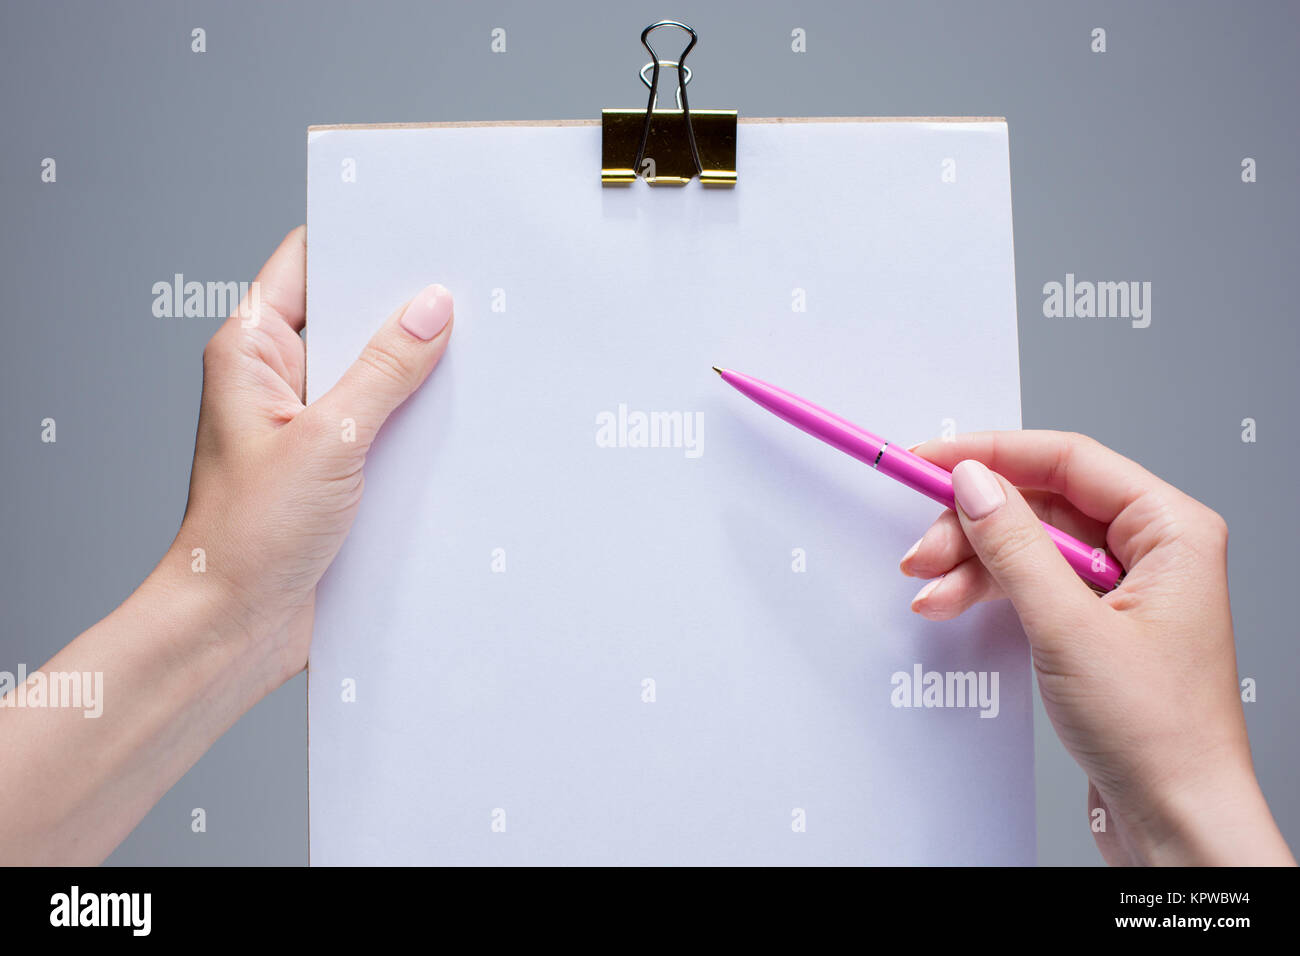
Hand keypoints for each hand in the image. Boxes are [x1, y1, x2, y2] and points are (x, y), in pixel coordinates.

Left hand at [175, 226, 453, 685]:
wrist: (235, 626)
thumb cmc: (248, 536)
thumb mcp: (330, 439)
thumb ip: (384, 371)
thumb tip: (430, 309)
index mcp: (251, 352)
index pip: (305, 264)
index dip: (359, 241)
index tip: (418, 229)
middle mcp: (277, 381)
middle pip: (348, 318)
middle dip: (403, 310)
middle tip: (464, 294)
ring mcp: (307, 425)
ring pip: (373, 375)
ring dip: (416, 373)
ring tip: (471, 356)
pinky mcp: (334, 467)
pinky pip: (384, 425)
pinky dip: (416, 422)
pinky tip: (457, 421)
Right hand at [901, 431, 1292, 864]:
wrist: (1177, 821)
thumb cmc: (1159, 736)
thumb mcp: (1069, 628)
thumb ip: (1014, 546)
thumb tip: (972, 481)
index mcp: (1170, 530)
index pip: (1067, 459)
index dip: (990, 453)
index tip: (928, 460)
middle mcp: (1151, 549)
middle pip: (1042, 501)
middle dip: (972, 523)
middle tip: (922, 549)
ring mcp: (1124, 587)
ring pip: (1029, 544)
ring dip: (971, 563)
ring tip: (930, 590)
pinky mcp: (1098, 623)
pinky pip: (1033, 582)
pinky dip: (989, 591)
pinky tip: (953, 605)